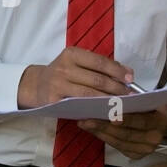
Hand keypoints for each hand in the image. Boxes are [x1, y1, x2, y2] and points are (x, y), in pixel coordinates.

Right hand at [17, 46, 132, 107]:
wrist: (35, 85)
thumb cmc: (62, 73)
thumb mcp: (76, 62)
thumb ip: (99, 66)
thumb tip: (127, 71)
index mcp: (72, 54)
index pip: (99, 62)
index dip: (117, 70)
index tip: (130, 78)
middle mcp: (64, 68)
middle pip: (97, 79)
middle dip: (117, 88)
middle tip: (130, 95)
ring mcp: (58, 85)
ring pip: (90, 94)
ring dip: (109, 100)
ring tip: (122, 104)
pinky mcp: (55, 101)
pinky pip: (79, 106)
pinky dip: (95, 109)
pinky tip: (105, 111)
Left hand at [79, 101, 166, 159]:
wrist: (163, 122)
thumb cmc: (151, 105)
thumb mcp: (148, 98)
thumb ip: (134, 99)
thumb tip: (109, 96)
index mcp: (160, 121)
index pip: (142, 121)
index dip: (126, 119)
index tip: (110, 115)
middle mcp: (154, 138)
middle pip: (126, 134)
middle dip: (104, 126)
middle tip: (86, 119)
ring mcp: (145, 149)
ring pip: (119, 142)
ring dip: (100, 132)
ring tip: (84, 123)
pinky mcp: (136, 155)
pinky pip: (117, 147)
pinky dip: (103, 138)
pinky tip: (92, 130)